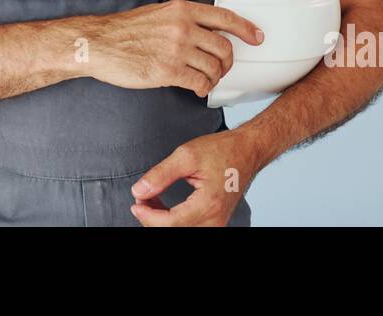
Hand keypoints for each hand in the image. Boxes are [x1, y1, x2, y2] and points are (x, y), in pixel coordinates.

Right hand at [81, 0, 263, 95]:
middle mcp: (182, 27)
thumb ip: (181, 20)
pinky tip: (197, 88)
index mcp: (181, 11)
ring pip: (214, 67)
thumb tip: (202, 30)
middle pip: (224, 47)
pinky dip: (203, 88)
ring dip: (213, 77)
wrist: (99, 44)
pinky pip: (199, 82)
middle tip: (221, 68)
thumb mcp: (157, 14)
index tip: (256, 36)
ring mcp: (176, 49)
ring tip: (205, 80)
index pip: (224, 17)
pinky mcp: (168, 71)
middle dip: (227, 62)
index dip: (245, 28)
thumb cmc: (123, 32)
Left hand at [130, 130, 256, 226]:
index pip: (170, 223)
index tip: (136, 203)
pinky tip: (162, 205)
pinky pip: (188, 227)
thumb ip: (160, 175)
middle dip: (152, 218)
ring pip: (180, 231)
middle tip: (142, 197)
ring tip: (151, 199)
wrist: (247, 151)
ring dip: (161, 221)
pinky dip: (172, 220)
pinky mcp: (214, 222)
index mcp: (209, 204)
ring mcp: (216, 223)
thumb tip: (139, 191)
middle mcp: (215, 220)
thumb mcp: (187, 155)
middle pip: (173, 231)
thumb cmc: (222, 150)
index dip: (148, 216)